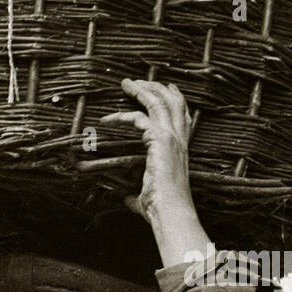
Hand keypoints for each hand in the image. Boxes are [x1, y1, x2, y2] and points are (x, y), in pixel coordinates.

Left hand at [100, 78, 207, 264]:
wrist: (170, 211)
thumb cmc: (160, 209)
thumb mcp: (146, 199)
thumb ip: (136, 194)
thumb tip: (126, 199)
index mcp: (181, 150)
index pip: (183, 117)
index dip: (177, 100)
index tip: (170, 88)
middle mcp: (180, 141)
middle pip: (173, 103)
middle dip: (157, 88)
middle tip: (138, 80)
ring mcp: (172, 138)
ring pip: (160, 102)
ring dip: (142, 90)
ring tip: (127, 83)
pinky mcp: (160, 140)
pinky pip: (139, 118)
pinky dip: (122, 116)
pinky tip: (107, 119)